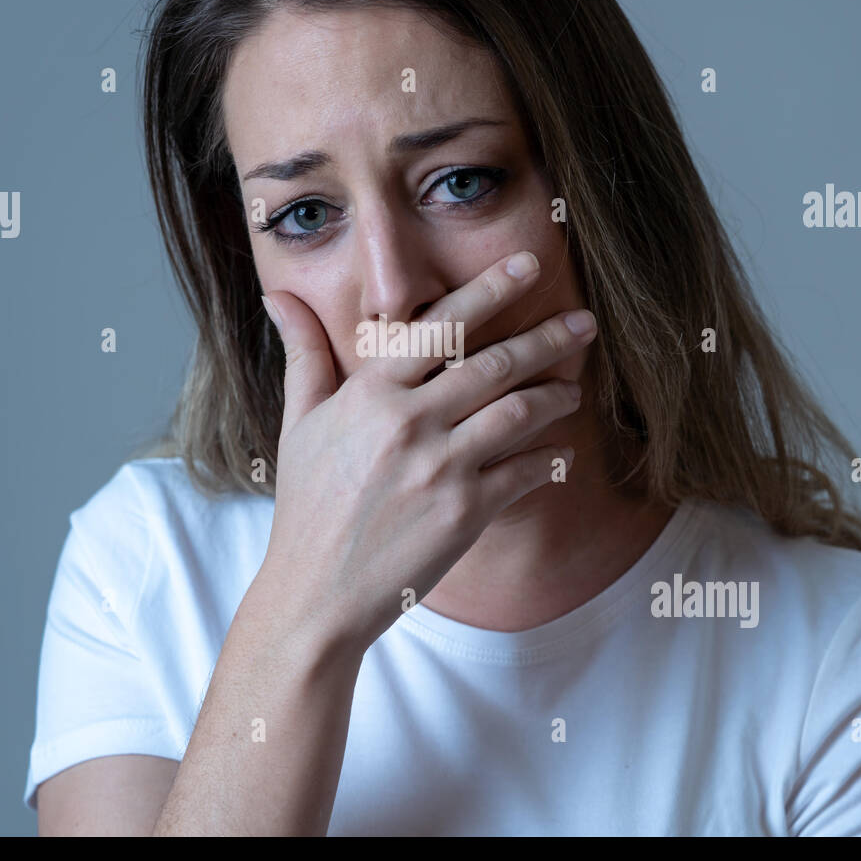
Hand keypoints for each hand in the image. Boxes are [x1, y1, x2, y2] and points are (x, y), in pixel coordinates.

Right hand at [256, 251, 597, 654]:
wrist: (316, 593)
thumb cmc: (306, 506)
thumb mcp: (298, 423)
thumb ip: (303, 353)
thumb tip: (278, 295)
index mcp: (370, 393)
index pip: (441, 325)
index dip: (491, 290)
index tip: (528, 266)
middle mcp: (409, 423)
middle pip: (495, 364)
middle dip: (547, 339)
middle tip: (582, 324)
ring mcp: (440, 468)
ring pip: (518, 413)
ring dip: (556, 397)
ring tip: (574, 389)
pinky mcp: (466, 514)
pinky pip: (524, 473)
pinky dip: (551, 459)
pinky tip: (561, 452)